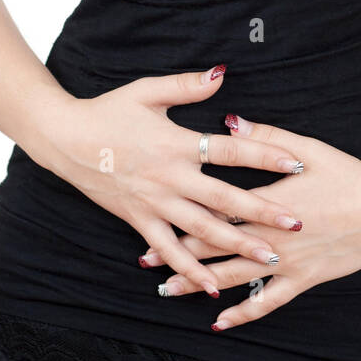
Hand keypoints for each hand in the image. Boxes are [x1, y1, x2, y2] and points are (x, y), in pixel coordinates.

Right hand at [43, 68, 306, 298]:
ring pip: (202, 230)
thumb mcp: (147, 90)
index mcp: (175, 143)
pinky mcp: (139, 220)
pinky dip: (191, 269)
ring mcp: (154, 203)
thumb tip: (222, 74)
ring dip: (236, 245)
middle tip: (295, 225)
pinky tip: (213, 287)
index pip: (229, 150)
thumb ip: (186, 85)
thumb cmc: (109, 111)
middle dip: (262, 212)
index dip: (264, 155)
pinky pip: (169, 249)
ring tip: (269, 259)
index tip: (296, 163)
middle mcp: (169, 177)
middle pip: (224, 197)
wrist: (65, 140)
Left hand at [140, 116, 360, 328]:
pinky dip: (243, 313)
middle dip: (178, 252)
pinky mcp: (303, 279)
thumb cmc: (346, 173)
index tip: (152, 217)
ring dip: (199, 283)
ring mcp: (286, 261)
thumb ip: (264, 136)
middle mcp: (270, 235)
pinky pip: (268, 301)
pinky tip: (221, 322)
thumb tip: (229, 122)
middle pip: (214, 245)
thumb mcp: (305, 148)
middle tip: (146, 258)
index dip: (180, 213)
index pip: (214, 208)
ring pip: (233, 276)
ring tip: (168, 289)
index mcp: (266, 200)